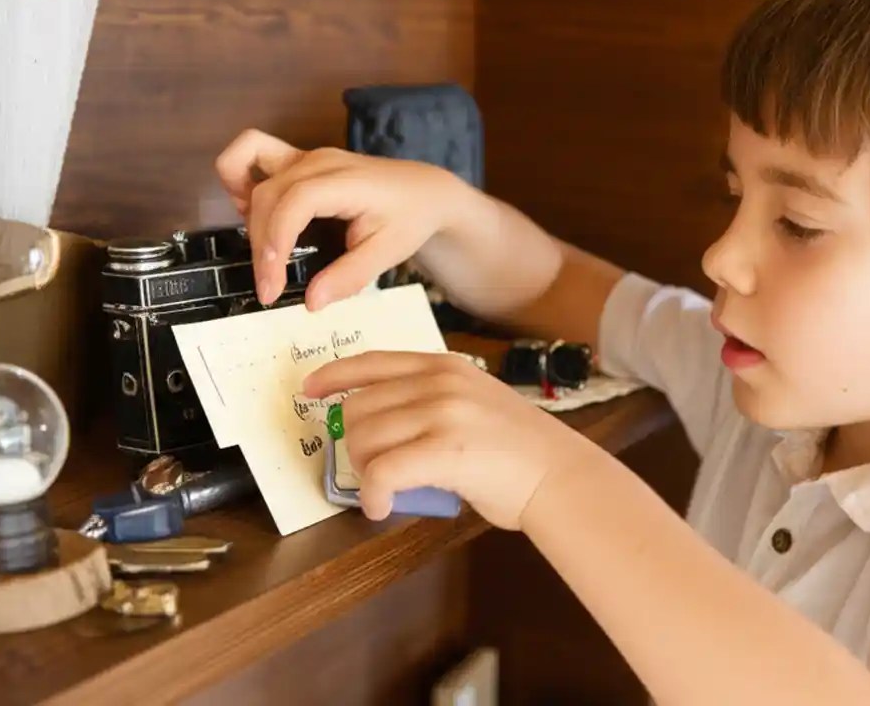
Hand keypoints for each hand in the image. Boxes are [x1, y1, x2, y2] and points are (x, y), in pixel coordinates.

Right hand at [213, 129, 474, 309]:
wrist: (425, 191)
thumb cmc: (410, 219)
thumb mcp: (388, 253)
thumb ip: (349, 276)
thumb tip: (311, 302)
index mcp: (344, 181)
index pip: (294, 204)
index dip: (275, 244)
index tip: (271, 287)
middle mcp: (318, 161)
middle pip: (268, 194)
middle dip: (260, 245)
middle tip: (269, 288)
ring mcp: (305, 156)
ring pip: (249, 164)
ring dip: (244, 209)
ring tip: (263, 250)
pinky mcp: (298, 159)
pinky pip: (252, 152)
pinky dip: (239, 178)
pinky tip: (252, 214)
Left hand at [302, 350, 610, 529]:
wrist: (558, 474)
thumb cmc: (520, 451)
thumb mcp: (475, 402)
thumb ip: (432, 402)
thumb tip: (381, 423)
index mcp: (445, 367)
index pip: (374, 361)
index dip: (335, 375)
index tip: (311, 389)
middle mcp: (440, 383)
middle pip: (359, 406)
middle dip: (352, 442)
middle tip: (367, 468)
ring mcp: (442, 413)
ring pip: (364, 438)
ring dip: (362, 471)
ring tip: (380, 490)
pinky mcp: (444, 450)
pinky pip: (381, 472)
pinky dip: (372, 495)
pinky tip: (380, 507)